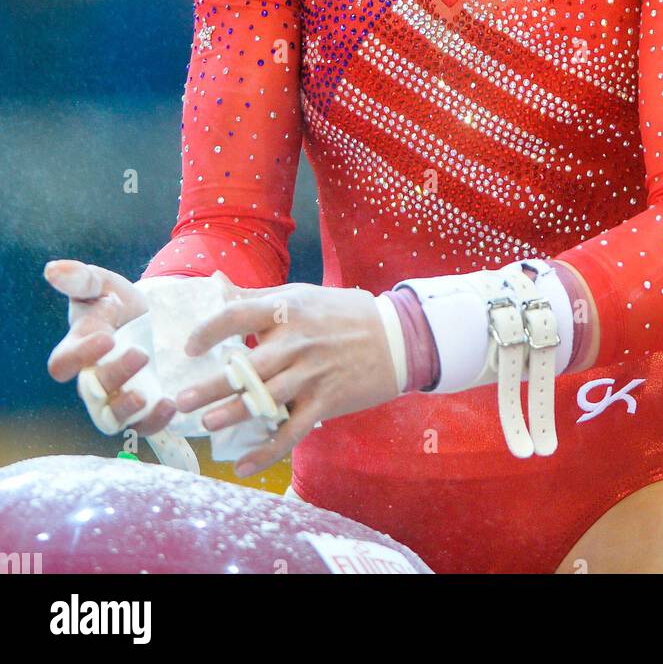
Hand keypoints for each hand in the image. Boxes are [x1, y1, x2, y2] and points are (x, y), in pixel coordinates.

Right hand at [44, 259, 176, 435]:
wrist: (150, 314)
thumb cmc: (117, 299)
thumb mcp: (103, 284)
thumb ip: (82, 278)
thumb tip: (53, 270)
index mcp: (78, 348)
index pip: (63, 363)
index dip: (79, 356)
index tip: (107, 337)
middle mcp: (92, 378)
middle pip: (91, 392)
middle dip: (113, 376)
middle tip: (141, 354)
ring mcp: (115, 395)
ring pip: (110, 418)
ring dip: (126, 411)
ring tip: (148, 397)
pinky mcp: (142, 406)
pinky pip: (141, 425)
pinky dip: (154, 421)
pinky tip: (172, 404)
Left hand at [174, 283, 402, 476]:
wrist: (395, 337)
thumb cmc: (340, 313)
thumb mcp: (299, 295)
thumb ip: (254, 296)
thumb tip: (214, 284)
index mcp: (286, 310)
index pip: (237, 316)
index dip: (209, 331)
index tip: (189, 347)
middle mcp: (296, 341)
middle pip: (246, 366)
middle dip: (211, 386)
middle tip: (180, 401)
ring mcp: (311, 374)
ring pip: (266, 399)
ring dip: (233, 414)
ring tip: (207, 425)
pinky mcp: (326, 401)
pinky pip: (292, 430)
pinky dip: (267, 451)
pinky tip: (244, 465)